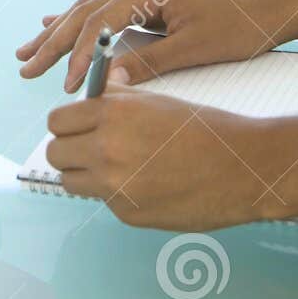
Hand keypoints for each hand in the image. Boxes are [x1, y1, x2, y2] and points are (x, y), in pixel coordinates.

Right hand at [17, 0, 297, 91]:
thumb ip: (147, 63)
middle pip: (85, 12)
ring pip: (91, 10)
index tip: (64, 85)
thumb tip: (106, 81)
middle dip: (52, 41)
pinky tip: (61, 25)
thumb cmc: (243, 23)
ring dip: (60, 32)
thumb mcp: (195, 49)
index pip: (98, 23)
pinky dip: (83, 24)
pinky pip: (108, 11)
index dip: (77, 55)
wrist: (276, 3)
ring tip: (30, 49)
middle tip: (24, 65)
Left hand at [45, 86, 289, 229]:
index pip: (57, 121)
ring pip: (71, 181)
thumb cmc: (205, 130)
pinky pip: (103, 200)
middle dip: (69, 149)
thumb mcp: (157, 100)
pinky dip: (115, 193)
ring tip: (112, 166)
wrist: (241, 167)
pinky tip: (144, 183)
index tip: (76, 126)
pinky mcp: (127, 213)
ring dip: (84, 174)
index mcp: (112, 114)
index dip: (67, 123)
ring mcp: (114, 186)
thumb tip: (97, 85)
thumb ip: (117, 96)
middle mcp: (106, 149)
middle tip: (88, 147)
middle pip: (56, 153)